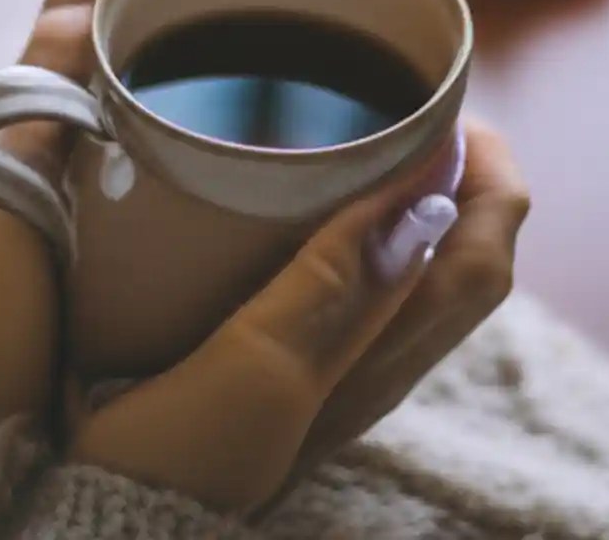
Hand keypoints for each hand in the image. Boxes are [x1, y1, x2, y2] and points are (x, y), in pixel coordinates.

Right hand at [68, 121, 528, 512]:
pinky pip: (380, 291)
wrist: (123, 524)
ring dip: (425, 204)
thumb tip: (422, 200)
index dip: (485, 175)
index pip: (484, 253)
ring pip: (429, 277)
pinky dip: (375, 235)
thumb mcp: (254, 369)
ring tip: (380, 147)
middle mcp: (379, 368)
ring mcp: (347, 374)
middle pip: (472, 261)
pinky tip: (318, 210)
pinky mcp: (306, 373)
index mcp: (379, 360)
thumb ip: (333, 284)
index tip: (442, 110)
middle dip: (465, 177)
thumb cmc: (174, 458)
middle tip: (417, 115)